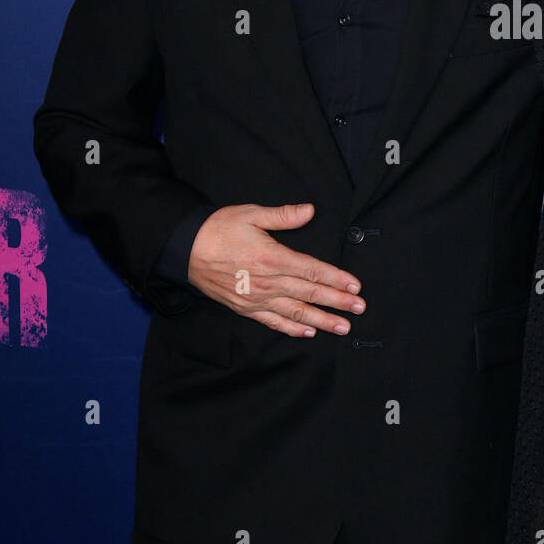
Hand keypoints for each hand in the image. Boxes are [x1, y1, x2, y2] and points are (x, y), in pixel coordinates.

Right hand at [187, 202, 364, 337]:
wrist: (184, 250)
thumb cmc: (219, 229)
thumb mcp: (251, 213)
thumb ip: (283, 215)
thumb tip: (310, 210)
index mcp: (272, 257)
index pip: (312, 271)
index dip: (336, 280)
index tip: (355, 286)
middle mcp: (267, 282)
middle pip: (309, 294)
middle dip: (337, 302)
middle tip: (359, 309)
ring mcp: (256, 298)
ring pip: (295, 312)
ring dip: (322, 320)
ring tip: (343, 327)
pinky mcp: (245, 308)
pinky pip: (272, 322)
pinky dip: (292, 328)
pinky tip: (309, 332)